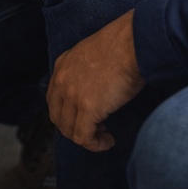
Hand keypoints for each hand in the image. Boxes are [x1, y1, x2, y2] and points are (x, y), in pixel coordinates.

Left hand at [47, 10, 144, 151]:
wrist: (133, 43)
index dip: (69, 114)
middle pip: (58, 118)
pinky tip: (109, 140)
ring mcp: (72, 95)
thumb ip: (84, 71)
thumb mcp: (92, 54)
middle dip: (75, 128)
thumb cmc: (122, 46)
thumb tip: (92, 91)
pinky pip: (84, 138)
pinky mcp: (87, 108)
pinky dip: (96, 145)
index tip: (88, 116)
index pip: (54, 100)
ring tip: (105, 134)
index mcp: (62, 65)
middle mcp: (62, 80)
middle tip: (97, 127)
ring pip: (70, 131)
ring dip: (87, 138)